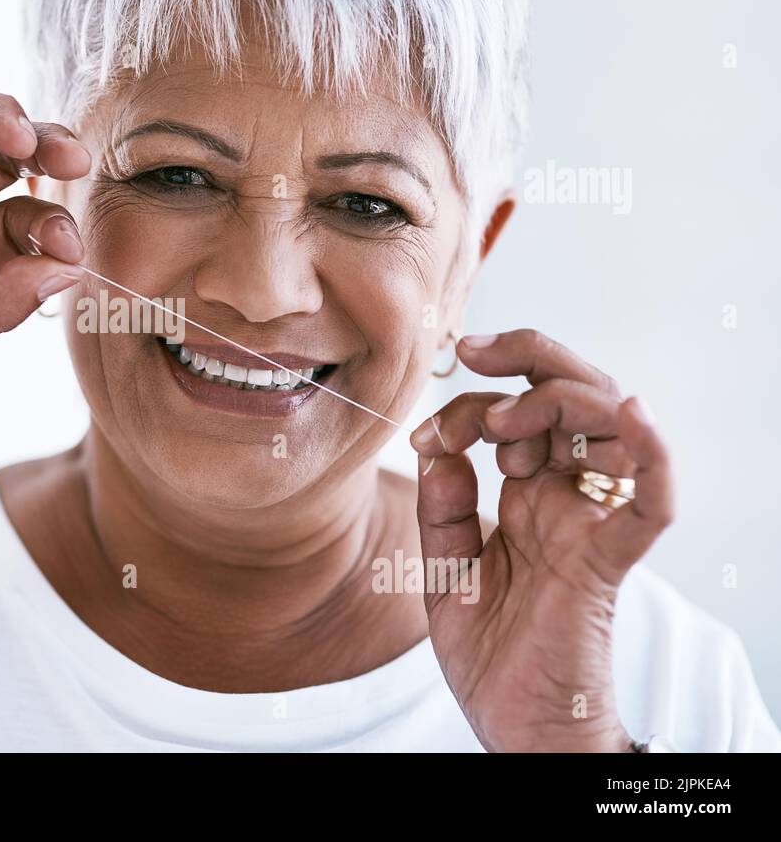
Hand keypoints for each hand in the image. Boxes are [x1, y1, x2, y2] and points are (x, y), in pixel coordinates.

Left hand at [409, 329, 673, 751]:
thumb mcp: (446, 570)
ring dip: (563, 401)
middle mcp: (564, 500)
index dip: (469, 404)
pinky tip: (637, 414)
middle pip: (573, 399)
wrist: (516, 724)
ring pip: (612, 433)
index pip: (516, 416)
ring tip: (506, 418)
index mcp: (527, 496)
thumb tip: (438, 450)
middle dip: (529, 358)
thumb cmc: (491, 651)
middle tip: (474, 351)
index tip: (422, 433)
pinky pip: (648, 509)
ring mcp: (589, 526)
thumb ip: (442, 511)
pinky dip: (653, 459)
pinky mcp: (606, 565)